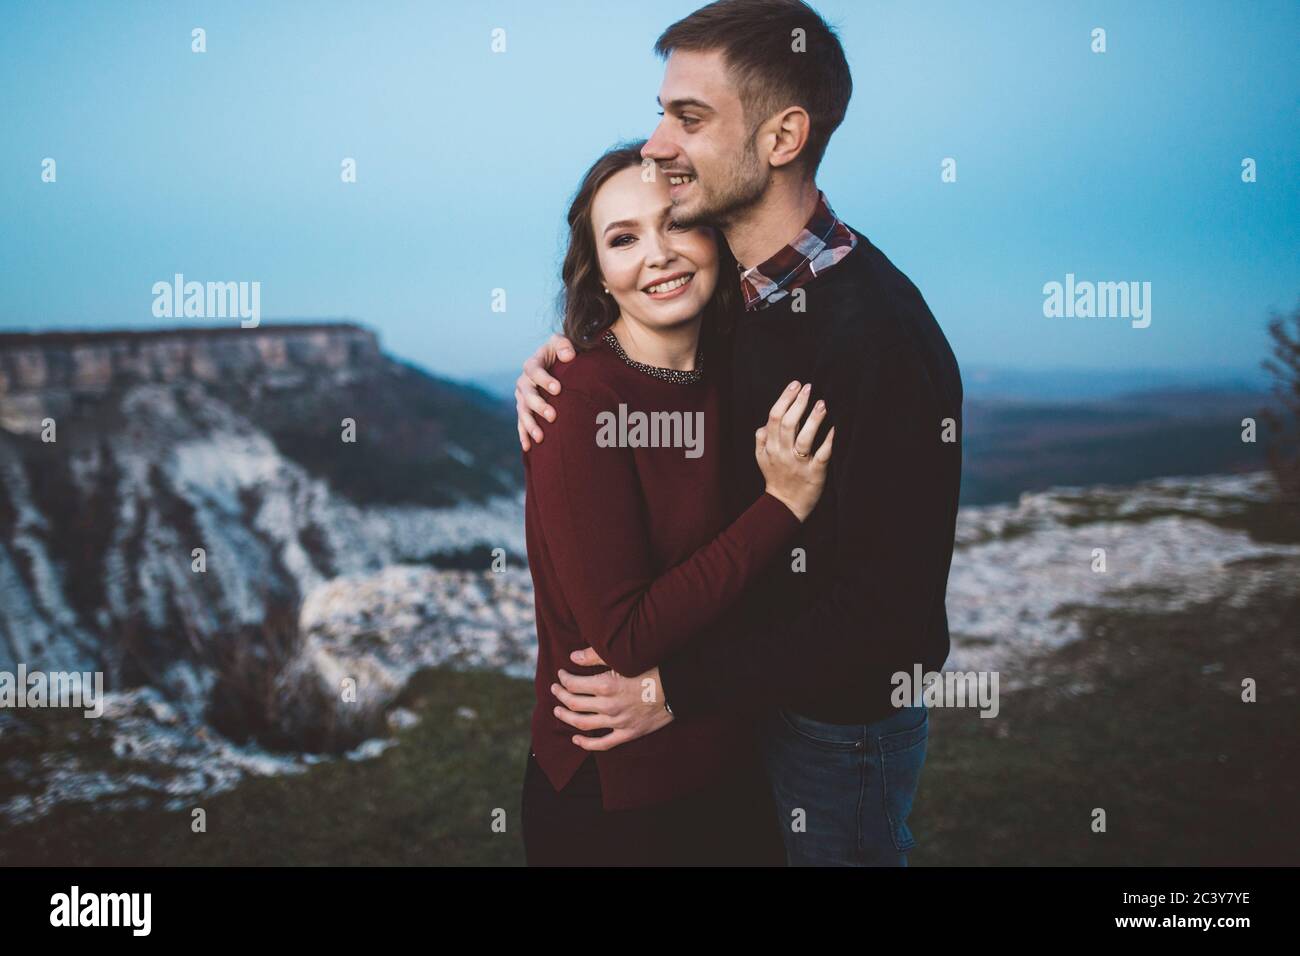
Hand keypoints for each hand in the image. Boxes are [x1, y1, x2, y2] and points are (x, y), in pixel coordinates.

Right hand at [515, 333, 575, 450]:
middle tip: (553, 416)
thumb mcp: (561, 343)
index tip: (558, 389)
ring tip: (540, 437)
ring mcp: (522, 397)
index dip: (544, 379)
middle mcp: (524, 381)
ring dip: (530, 425)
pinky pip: (521, 424)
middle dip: (539, 406)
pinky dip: (524, 435)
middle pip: (527, 394)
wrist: (556, 365)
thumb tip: (568, 356)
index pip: (534, 370)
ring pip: (523, 412)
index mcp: (532, 364)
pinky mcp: (524, 410)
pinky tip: (528, 447)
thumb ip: (563, 345)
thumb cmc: (561, 353)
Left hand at [550, 647, 673, 750]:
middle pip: (574, 704)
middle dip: (560, 696)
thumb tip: (572, 656)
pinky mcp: (628, 733)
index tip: (561, 674)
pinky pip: (603, 743)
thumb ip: (596, 656)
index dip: (563, 679)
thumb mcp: (624, 658)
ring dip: (566, 718)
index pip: (573, 685)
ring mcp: (618, 722)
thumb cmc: (652, 667)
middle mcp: (609, 706)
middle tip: (555, 689)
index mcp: (606, 685)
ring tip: (558, 711)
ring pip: (582, 724)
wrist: (678, 687)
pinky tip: (576, 739)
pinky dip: (586, 743)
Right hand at [755, 381, 834, 520]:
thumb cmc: (776, 478)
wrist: (785, 505)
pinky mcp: (814, 474)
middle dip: (798, 403)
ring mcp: (798, 464)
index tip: (795, 385)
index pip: (774, 418)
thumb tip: (765, 422)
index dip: (784, 399)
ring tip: (822, 404)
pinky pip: (821, 456)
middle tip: (809, 387)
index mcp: (770, 447)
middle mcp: (782, 454)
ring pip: (804, 439)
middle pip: (787, 424)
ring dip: (813, 420)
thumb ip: (761, 439)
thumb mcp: (762, 458)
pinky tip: (834, 429)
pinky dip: (828, 442)